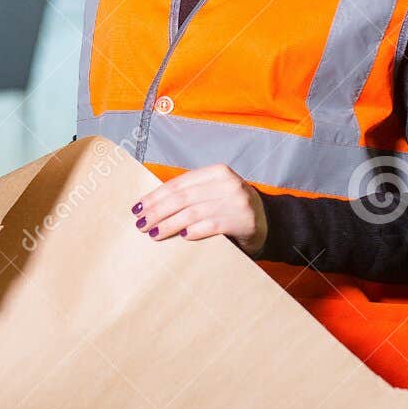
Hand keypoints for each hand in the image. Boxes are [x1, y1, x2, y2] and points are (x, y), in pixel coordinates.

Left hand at [129, 164, 267, 255]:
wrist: (269, 222)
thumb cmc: (231, 208)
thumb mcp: (214, 193)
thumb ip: (191, 193)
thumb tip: (150, 204)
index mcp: (217, 171)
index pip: (179, 183)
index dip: (155, 196)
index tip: (137, 207)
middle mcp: (227, 183)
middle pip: (182, 198)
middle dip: (157, 211)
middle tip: (140, 223)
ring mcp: (235, 201)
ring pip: (192, 213)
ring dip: (168, 224)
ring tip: (153, 233)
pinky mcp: (241, 221)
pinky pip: (209, 226)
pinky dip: (192, 231)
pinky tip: (180, 236)